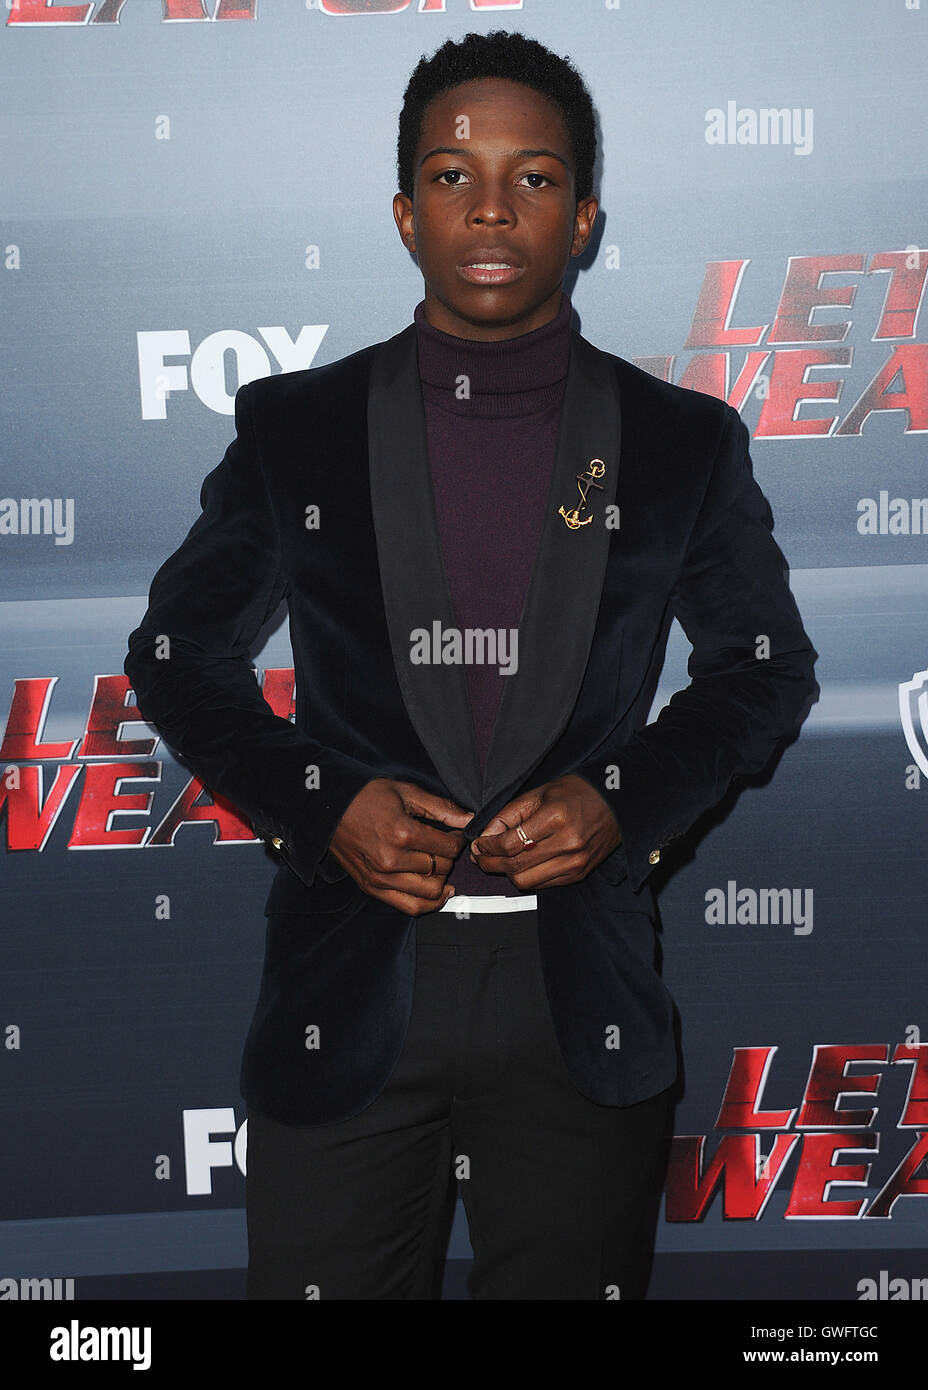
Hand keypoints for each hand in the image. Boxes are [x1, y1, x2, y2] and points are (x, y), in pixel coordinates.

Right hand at [328, 778, 472, 914]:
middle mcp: (392, 860)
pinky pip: (411, 907)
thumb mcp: (406, 792)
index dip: (458, 839)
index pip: (448, 847)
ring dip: (441, 878)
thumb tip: (468, 819)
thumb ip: (441, 808)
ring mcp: (381, 878)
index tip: (454, 834)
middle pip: (441, 868)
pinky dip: (430, 903)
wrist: (330, 809)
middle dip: (449, 856)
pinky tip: (440, 892)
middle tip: (443, 845)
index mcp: (402, 833)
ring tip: (437, 864)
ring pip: (431, 890)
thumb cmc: (365, 797)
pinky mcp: (373, 888)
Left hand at [469, 774, 620, 889]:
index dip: (487, 847)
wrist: (616, 802)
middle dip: (490, 862)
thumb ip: (509, 815)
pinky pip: (544, 885)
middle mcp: (567, 843)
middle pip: (515, 866)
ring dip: (506, 873)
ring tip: (496, 861)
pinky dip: (527, 877)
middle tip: (479, 855)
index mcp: (555, 818)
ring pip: (527, 881)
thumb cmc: (577, 792)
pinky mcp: (580, 873)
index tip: (477, 844)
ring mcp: (575, 862)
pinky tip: (519, 865)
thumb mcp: (539, 794)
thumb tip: (486, 836)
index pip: (510, 843)